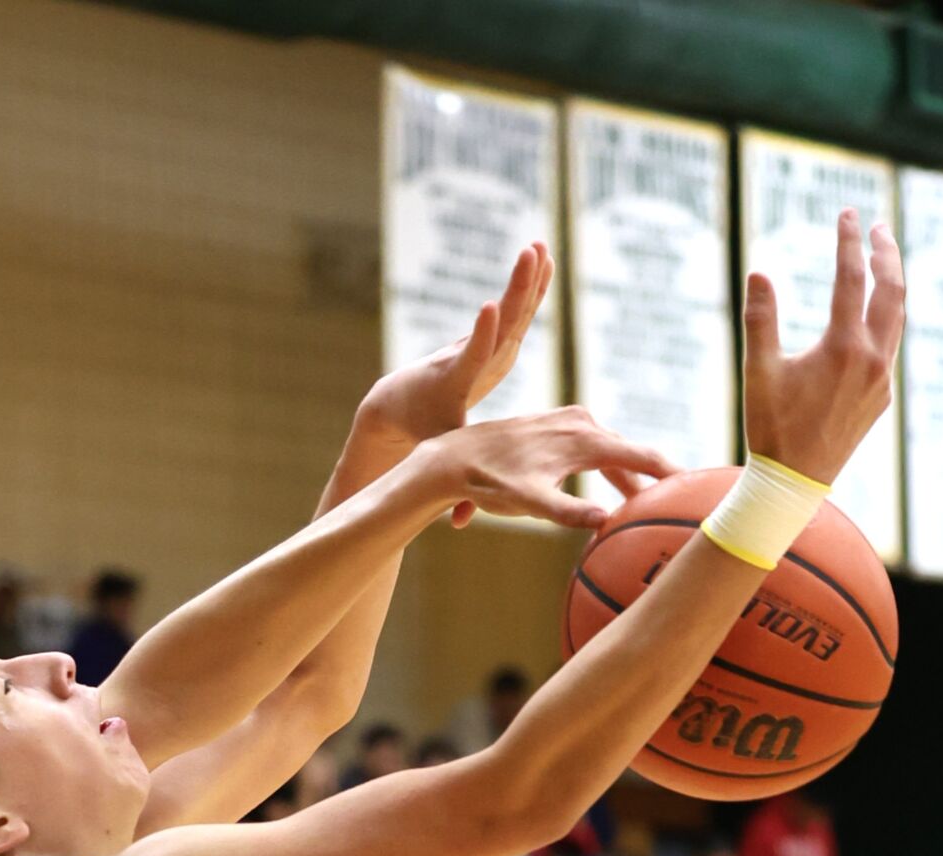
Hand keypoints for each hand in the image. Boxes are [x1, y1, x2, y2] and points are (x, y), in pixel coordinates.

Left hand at [347, 243, 555, 489]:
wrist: (397, 402)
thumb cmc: (422, 431)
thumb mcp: (438, 455)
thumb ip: (451, 486)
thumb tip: (456, 521)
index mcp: (457, 382)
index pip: (473, 356)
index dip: (482, 335)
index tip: (489, 307)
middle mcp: (470, 356)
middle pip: (499, 322)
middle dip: (514, 290)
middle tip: (527, 257)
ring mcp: (482, 346)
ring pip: (510, 310)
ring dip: (525, 280)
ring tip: (537, 246)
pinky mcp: (493, 343)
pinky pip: (516, 311)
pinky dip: (531, 287)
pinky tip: (545, 259)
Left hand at [418, 406, 678, 529]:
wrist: (453, 456)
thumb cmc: (489, 482)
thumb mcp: (528, 502)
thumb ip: (568, 512)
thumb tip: (606, 522)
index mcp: (584, 440)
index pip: (642, 457)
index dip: (673, 475)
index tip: (702, 488)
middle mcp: (582, 423)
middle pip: (633, 453)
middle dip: (659, 478)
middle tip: (690, 501)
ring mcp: (570, 421)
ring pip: (614, 451)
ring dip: (633, 476)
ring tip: (656, 502)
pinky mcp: (558, 425)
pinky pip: (597, 448)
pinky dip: (612, 467)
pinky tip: (618, 489)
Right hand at [743, 210, 903, 483]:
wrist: (794, 480)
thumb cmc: (770, 426)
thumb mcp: (758, 371)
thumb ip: (760, 320)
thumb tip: (759, 272)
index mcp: (843, 347)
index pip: (850, 278)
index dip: (847, 241)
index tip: (847, 213)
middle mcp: (872, 358)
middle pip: (891, 289)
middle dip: (886, 253)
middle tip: (878, 227)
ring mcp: (882, 378)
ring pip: (897, 317)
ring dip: (890, 284)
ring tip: (881, 262)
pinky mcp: (882, 395)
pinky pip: (890, 345)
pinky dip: (885, 318)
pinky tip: (870, 316)